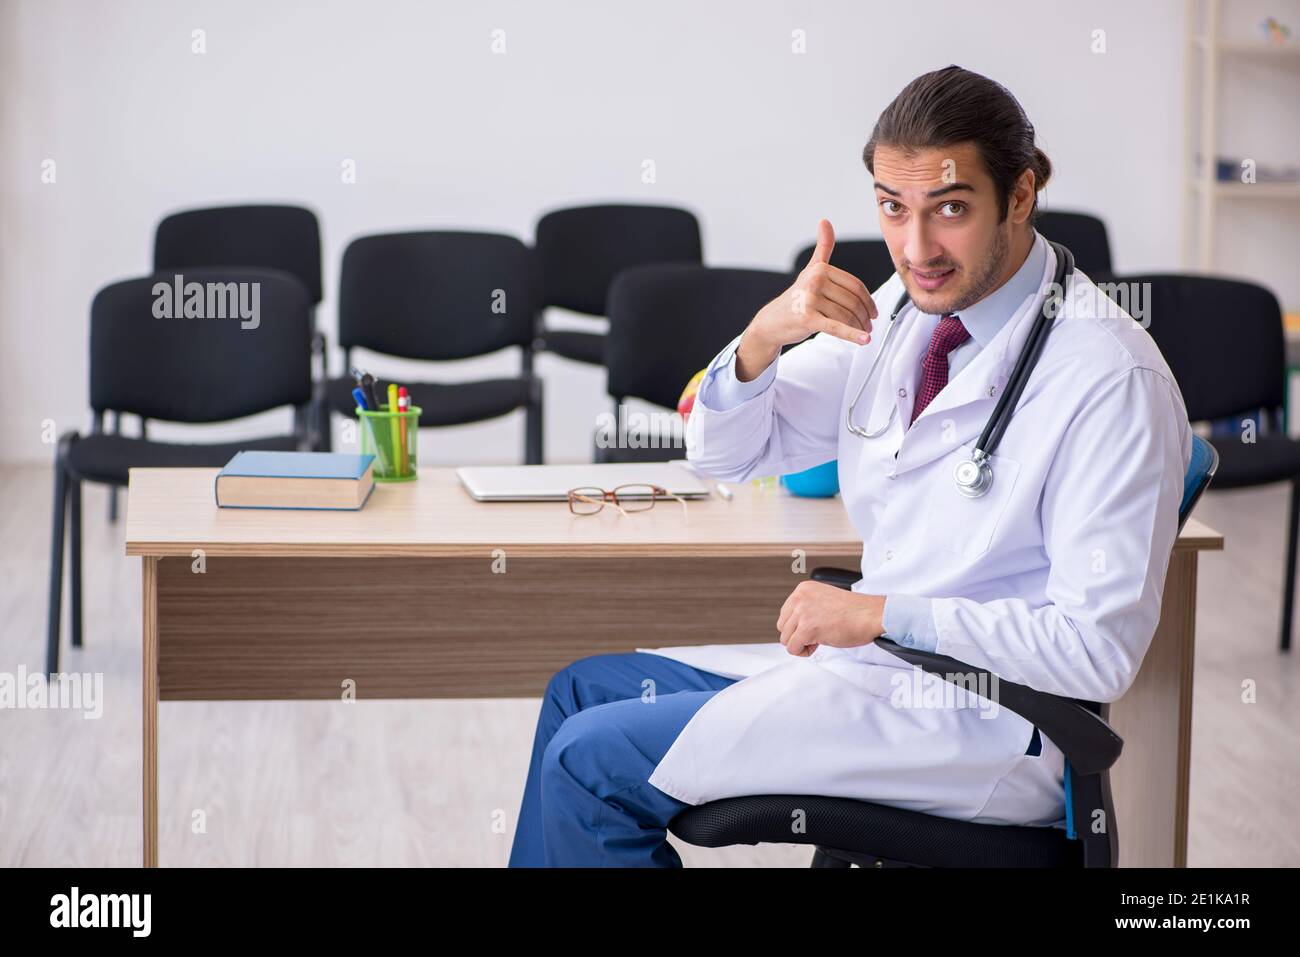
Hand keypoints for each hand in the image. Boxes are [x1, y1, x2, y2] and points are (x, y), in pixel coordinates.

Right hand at [735, 219, 878, 380]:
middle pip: (852, 301)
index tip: (873, 312)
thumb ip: (822, 248)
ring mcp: (810, 300)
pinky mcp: (807, 318)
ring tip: (864, 334)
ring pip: (846, 316)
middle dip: (864, 316)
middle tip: (869, 326)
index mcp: (820, 270)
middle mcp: (815, 281)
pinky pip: (836, 327)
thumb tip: (825, 221)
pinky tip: (864, 340)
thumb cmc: (796, 298)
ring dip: (860, 327)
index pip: (855, 286)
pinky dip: (853, 335)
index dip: (868, 301)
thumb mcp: (810, 271)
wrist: (772, 322)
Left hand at [777, 580, 885, 657]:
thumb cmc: (854, 611)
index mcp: (803, 589)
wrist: (871, 615)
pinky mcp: (807, 629)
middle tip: (818, 634)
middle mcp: (800, 598)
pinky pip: (793, 648)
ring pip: (786, 639)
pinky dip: (804, 652)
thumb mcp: (823, 600)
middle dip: (799, 635)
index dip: (799, 625)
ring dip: (802, 643)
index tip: (816, 626)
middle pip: (783, 627)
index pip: (785, 614)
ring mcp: (802, 613)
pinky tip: (818, 645)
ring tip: (820, 638)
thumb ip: (806, 607)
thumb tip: (793, 625)